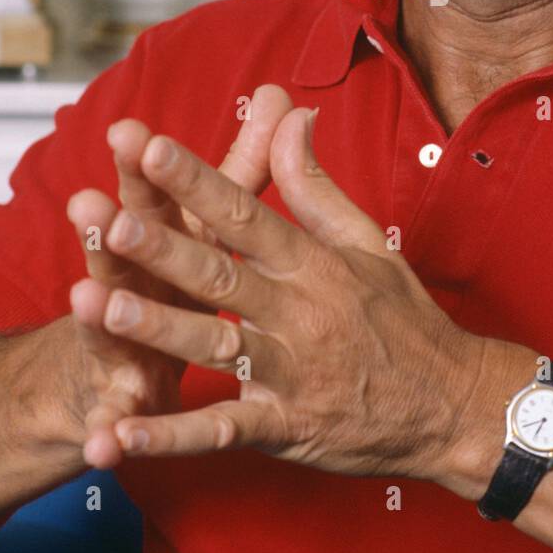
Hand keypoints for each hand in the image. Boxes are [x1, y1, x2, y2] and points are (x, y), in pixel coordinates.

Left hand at [95, 102, 489, 483]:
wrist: (453, 406)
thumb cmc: (404, 318)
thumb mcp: (366, 241)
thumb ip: (315, 184)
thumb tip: (291, 115)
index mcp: (313, 263)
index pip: (246, 214)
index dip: (197, 183)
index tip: (149, 148)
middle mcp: (299, 313)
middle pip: (221, 275)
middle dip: (161, 249)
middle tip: (108, 219)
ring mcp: (291, 373)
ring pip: (216, 346)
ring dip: (157, 329)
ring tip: (99, 308)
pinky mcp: (286, 428)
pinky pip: (222, 432)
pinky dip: (171, 437)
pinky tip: (119, 435)